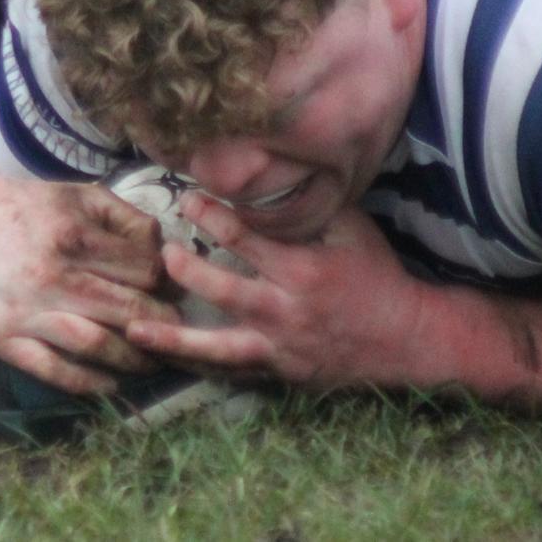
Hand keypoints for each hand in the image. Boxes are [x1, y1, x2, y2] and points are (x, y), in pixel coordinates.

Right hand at [0, 173, 179, 393]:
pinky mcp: (5, 339)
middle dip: (162, 328)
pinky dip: (90, 383)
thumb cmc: (24, 209)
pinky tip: (110, 383)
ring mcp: (28, 310)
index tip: (171, 293)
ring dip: (133, 361)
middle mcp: (53, 274)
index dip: (166, 284)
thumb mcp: (74, 194)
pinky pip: (56, 370)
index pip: (145, 270)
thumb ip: (121, 215)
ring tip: (149, 363)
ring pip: (99, 345)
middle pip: (129, 312)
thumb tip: (162, 247)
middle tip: (175, 336)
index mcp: (74, 233)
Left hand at [125, 197, 421, 389]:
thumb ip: (309, 203)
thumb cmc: (375, 273)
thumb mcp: (351, 227)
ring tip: (135, 328)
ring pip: (219, 346)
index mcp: (302, 269)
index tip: (187, 199)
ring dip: (175, 337)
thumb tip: (270, 170)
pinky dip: (202, 366)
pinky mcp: (280, 371)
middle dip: (188, 270)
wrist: (405, 336)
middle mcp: (286, 311)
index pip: (245, 239)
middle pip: (224, 290)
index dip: (211, 216)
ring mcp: (280, 346)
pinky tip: (169, 361)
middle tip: (162, 251)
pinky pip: (235, 370)